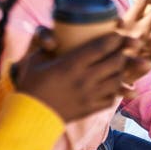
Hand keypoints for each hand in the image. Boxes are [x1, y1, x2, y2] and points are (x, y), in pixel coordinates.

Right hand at [12, 30, 131, 122]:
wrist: (29, 116)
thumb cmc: (30, 85)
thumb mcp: (35, 60)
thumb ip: (46, 44)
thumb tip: (55, 37)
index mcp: (70, 65)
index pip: (101, 47)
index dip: (114, 38)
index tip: (118, 33)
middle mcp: (84, 80)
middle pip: (115, 62)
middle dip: (121, 52)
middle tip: (120, 47)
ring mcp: (89, 96)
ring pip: (117, 80)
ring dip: (120, 70)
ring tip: (117, 64)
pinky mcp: (90, 109)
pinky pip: (111, 98)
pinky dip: (114, 90)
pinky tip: (110, 84)